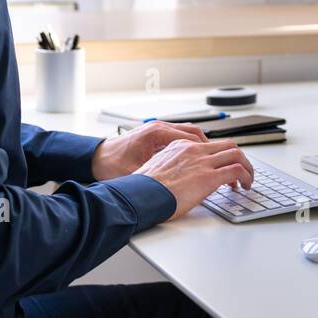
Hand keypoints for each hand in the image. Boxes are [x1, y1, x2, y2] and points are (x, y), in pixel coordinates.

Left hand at [91, 121, 209, 180]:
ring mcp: (157, 130)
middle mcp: (159, 128)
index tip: (219, 163)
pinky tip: (193, 161)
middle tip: (222, 162)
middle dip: (211, 148)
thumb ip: (156, 178)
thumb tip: (175, 190)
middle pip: (195, 132)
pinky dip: (190, 146)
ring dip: (201, 146)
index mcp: (156, 133)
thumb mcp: (135, 175)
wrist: (95, 158)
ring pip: (188, 134)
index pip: (193, 138)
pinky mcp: (155, 136)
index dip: (209, 153)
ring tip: (211, 162)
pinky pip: (179, 137)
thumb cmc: (111, 165)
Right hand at [136, 138, 254, 219]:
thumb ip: (173, 169)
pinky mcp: (209, 177)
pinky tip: (245, 186)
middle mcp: (193, 150)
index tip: (224, 166)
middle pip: (227, 145)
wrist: (139, 196)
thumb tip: (181, 180)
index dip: (221, 156)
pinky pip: (236, 170)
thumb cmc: (143, 189)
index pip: (208, 145)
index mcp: (179, 146)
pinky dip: (246, 177)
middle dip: (239, 157)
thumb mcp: (157, 171)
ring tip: (247, 180)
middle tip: (243, 171)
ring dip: (246, 167)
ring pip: (236, 154)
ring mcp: (202, 162)